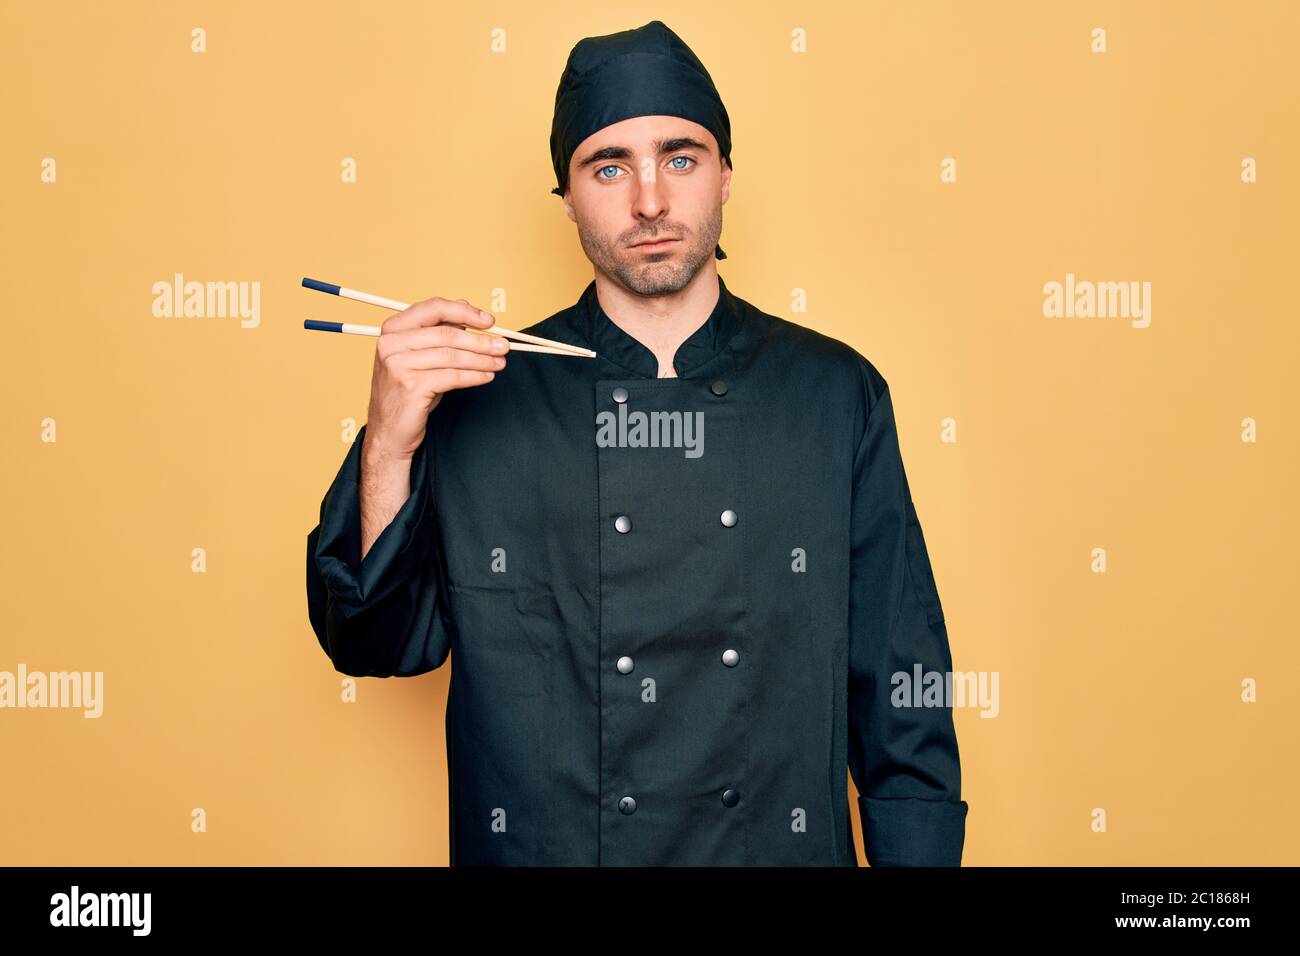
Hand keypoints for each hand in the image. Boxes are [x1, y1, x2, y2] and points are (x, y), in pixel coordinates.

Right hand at [363, 296, 508, 459]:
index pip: (433, 308)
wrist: (389, 431)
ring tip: (499, 362)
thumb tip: (467, 310)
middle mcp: (391, 344)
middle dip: (480, 340)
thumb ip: (439, 333)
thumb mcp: (421, 357)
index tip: (489, 321)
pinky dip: (474, 376)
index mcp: (393, 329)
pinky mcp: (410, 387)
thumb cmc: (408, 391)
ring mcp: (398, 366)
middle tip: (503, 346)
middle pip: (447, 334)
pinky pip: (452, 377)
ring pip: (452, 356)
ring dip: (481, 359)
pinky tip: (486, 376)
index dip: (465, 311)